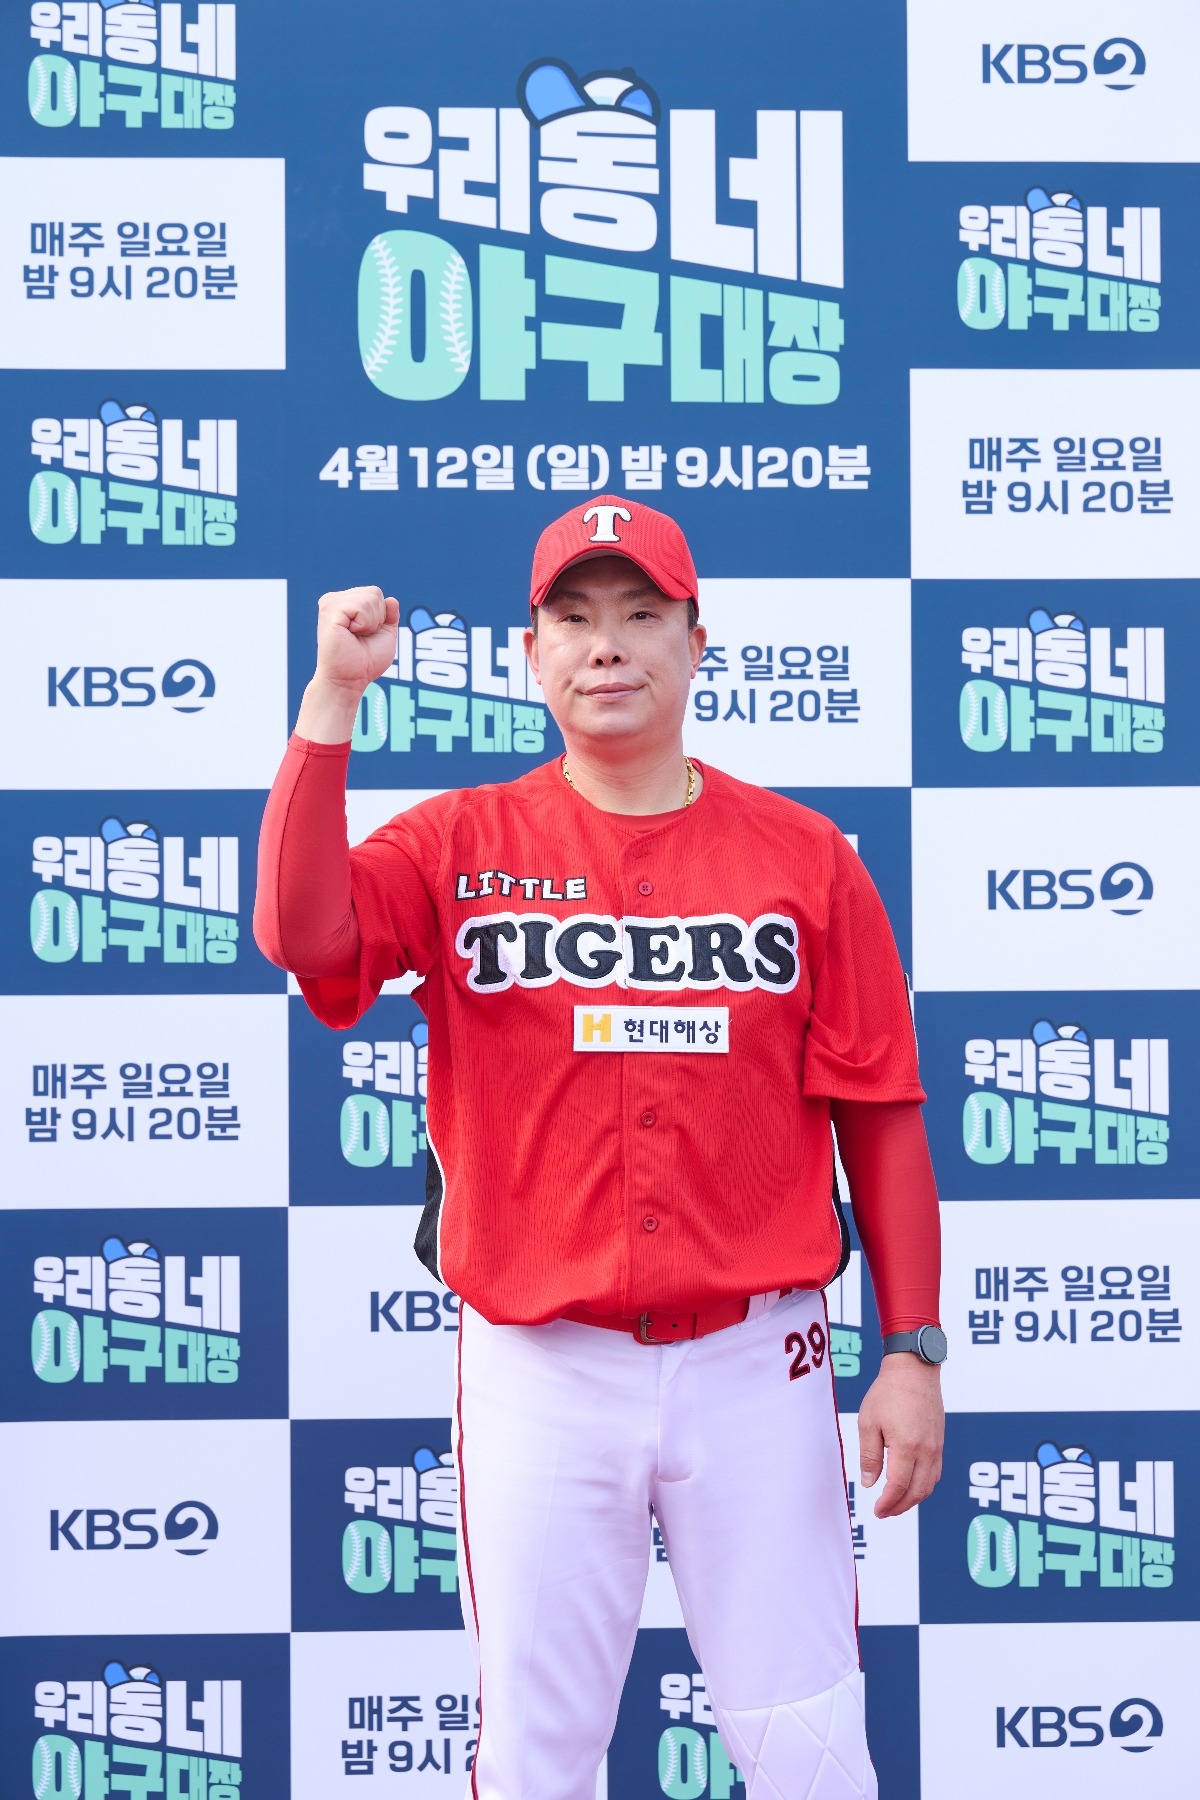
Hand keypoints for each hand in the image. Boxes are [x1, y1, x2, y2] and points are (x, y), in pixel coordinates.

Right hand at [296, 585, 399, 742]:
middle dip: (378, 618)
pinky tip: (350, 634)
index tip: (365, 635)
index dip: (380, 617)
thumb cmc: (364, 663)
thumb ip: (389, 616)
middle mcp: (334, 600)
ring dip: (371, 622)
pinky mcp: (330, 611)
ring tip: (354, 637)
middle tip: (360, 637)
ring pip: (371, 598)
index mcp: (345, 603)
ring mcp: (330, 603)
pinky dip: (365, 623)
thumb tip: (391, 600)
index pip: (376, 594)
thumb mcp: (384, 636)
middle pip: (375, 592)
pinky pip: (362, 606)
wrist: (349, 681)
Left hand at [857, 1352, 943, 1518]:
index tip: (876, 1511)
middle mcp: (926, 1451)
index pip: (898, 1487)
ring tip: (896, 1503)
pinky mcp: (940, 1442)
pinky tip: (911, 1486)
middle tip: (884, 1512)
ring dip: (913, 1500)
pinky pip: (935, 1473)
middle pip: (916, 1492)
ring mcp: (936, 1447)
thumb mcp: (868, 1422)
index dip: (887, 1503)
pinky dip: (923, 1486)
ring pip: (929, 1485)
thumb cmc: (888, 1393)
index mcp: (906, 1447)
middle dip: (900, 1507)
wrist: (914, 1370)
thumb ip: (869, 1456)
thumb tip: (869, 1484)